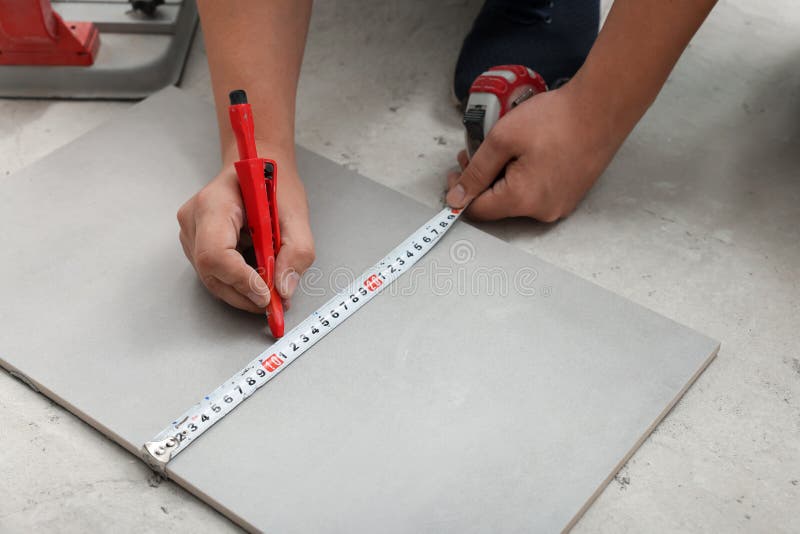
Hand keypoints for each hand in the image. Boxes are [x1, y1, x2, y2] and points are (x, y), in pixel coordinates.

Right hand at [177, 163, 314, 312]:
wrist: (257, 166)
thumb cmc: (272, 182)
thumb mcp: (296, 214)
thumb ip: (296, 252)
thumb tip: (284, 289)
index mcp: (215, 204)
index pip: (215, 253)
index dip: (241, 280)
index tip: (266, 294)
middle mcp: (194, 219)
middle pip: (211, 273)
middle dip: (245, 293)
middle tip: (275, 300)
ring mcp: (190, 232)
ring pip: (212, 279)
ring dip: (243, 291)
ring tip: (269, 286)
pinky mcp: (195, 243)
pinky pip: (213, 274)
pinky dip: (237, 283)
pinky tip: (257, 276)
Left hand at [445, 83, 623, 221]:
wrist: (602, 108)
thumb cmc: (557, 119)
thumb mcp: (502, 139)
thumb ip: (476, 172)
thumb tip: (456, 197)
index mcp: (523, 200)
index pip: (478, 211)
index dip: (461, 192)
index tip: (457, 171)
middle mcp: (543, 211)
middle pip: (498, 206)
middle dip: (482, 180)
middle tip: (476, 152)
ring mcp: (560, 205)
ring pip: (517, 199)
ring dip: (502, 177)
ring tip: (502, 149)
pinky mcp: (570, 195)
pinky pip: (536, 193)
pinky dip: (523, 177)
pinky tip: (525, 154)